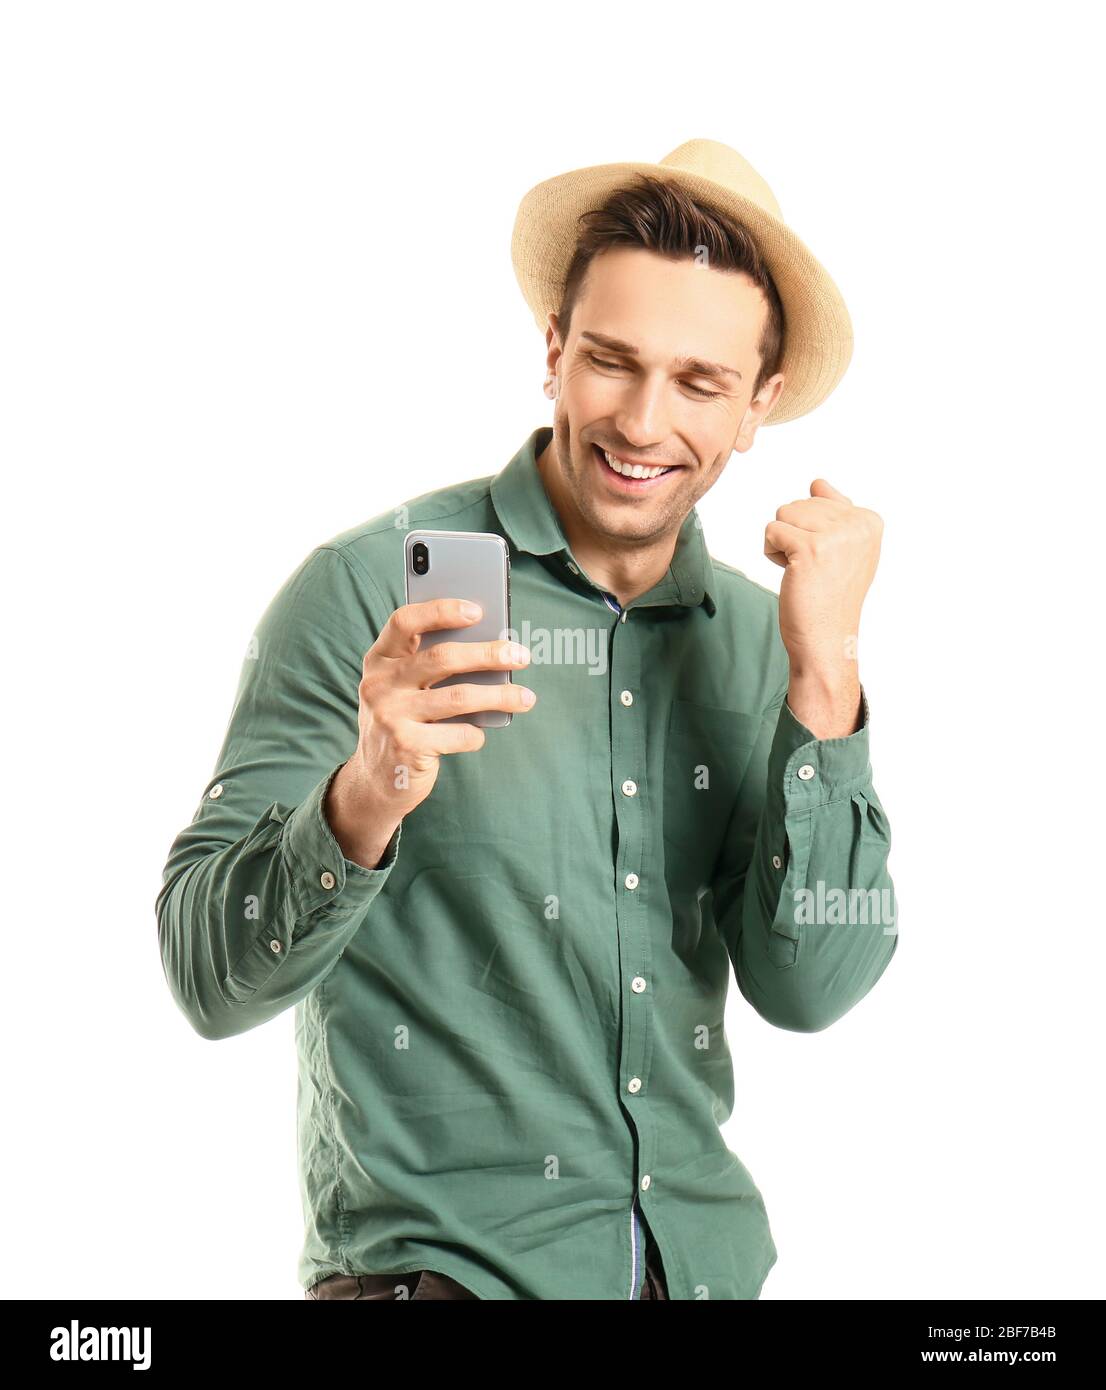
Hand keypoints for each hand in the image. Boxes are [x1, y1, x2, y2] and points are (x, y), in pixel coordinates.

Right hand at [324, 599, 535, 866]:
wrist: (375, 780)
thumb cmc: (401, 722)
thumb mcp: (403, 689)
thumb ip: (430, 667)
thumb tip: (490, 647)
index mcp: (379, 660)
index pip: (405, 622)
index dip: (441, 611)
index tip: (477, 610)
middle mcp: (380, 684)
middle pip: (442, 658)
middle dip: (488, 654)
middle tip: (520, 655)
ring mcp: (390, 716)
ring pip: (459, 697)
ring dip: (499, 696)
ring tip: (526, 698)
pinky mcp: (405, 747)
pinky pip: (457, 734)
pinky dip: (475, 734)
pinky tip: (478, 734)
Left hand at [764, 479, 882, 675]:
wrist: (826, 639)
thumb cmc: (829, 597)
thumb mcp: (844, 549)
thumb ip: (835, 513)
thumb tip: (817, 483)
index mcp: (870, 520)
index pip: (819, 495)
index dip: (811, 528)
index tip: (827, 559)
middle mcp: (858, 524)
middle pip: (799, 503)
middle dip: (794, 534)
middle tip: (812, 568)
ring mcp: (836, 535)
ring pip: (783, 513)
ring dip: (783, 543)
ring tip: (803, 571)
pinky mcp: (810, 547)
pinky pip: (771, 531)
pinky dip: (772, 554)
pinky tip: (791, 575)